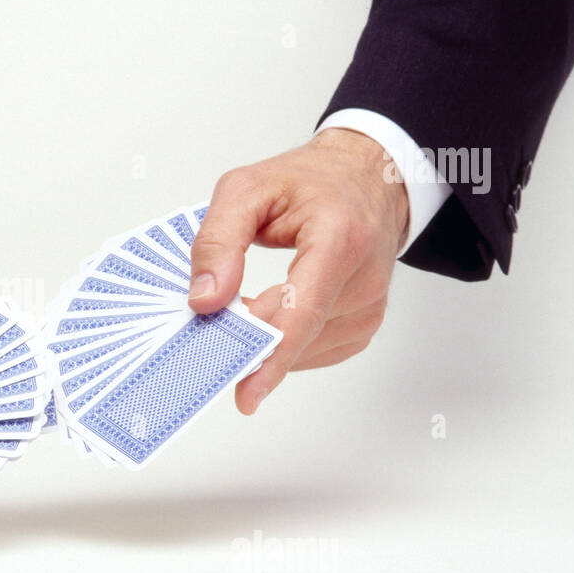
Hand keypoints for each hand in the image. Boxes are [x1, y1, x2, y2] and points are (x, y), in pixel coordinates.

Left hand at [187, 128, 408, 414]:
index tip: (245, 392)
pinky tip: (265, 320)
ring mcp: (369, 308)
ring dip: (264, 341)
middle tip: (203, 342)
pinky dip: (283, 342)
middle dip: (248, 343)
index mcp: (339, 238)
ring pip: (301, 349)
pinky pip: (312, 351)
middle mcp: (365, 278)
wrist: (367, 180)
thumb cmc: (310, 181)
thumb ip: (218, 241)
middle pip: (296, 334)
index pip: (302, 311)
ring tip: (237, 313)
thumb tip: (204, 299)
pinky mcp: (363, 325)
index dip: (271, 356)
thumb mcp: (246, 189)